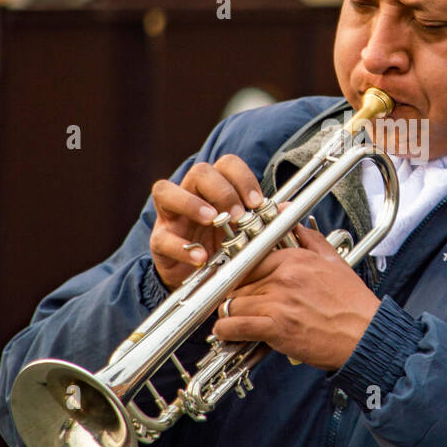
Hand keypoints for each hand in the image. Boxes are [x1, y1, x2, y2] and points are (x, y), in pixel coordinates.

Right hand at [148, 155, 262, 291]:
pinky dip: (182, 248)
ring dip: (191, 203)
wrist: (201, 281)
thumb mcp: (246, 234)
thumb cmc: (225, 248)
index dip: (242, 178)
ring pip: (166, 191)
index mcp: (215, 188)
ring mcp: (170, 216)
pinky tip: (201, 258)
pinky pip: (163, 238)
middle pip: (199, 172)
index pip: (226, 165)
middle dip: (221, 190)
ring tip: (213, 220)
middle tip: (238, 214)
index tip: (257, 202)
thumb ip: (264, 220)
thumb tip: (286, 209)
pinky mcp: (159, 241)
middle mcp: (190, 194)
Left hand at [211, 225, 381, 370]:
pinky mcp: (277, 328)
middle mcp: (284, 277)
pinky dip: (228, 331)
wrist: (366, 335)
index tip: (238, 283)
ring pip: (233, 304)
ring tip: (232, 320)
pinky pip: (236, 326)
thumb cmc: (352, 304)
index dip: (240, 274)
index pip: (249, 260)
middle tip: (236, 304)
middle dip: (235, 295)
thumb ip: (309, 239)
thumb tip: (295, 221)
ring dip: (230, 314)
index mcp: (295, 259)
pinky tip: (228, 332)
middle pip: (238, 282)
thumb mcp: (334, 261)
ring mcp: (279, 302)